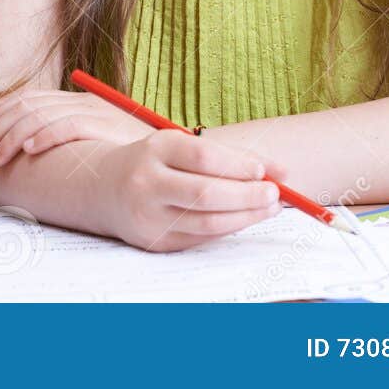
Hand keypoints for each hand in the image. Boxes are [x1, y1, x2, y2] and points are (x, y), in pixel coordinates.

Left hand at [0, 90, 151, 167]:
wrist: (170, 155)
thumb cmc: (126, 154)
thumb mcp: (91, 142)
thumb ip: (65, 139)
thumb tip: (26, 151)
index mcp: (74, 101)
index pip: (26, 101)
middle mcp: (80, 100)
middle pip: (27, 108)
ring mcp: (93, 111)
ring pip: (39, 117)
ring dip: (11, 138)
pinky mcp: (105, 125)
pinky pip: (67, 126)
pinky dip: (44, 135)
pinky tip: (27, 149)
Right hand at [101, 130, 285, 252]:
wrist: (106, 188)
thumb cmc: (157, 163)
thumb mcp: (182, 146)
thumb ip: (230, 155)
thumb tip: (282, 171)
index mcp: (155, 149)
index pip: (203, 156)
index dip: (239, 165)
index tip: (264, 171)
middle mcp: (146, 182)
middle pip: (206, 193)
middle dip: (249, 195)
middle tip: (275, 193)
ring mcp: (148, 215)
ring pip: (208, 222)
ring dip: (247, 216)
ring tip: (269, 207)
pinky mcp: (155, 241)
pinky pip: (202, 237)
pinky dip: (229, 228)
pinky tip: (243, 218)